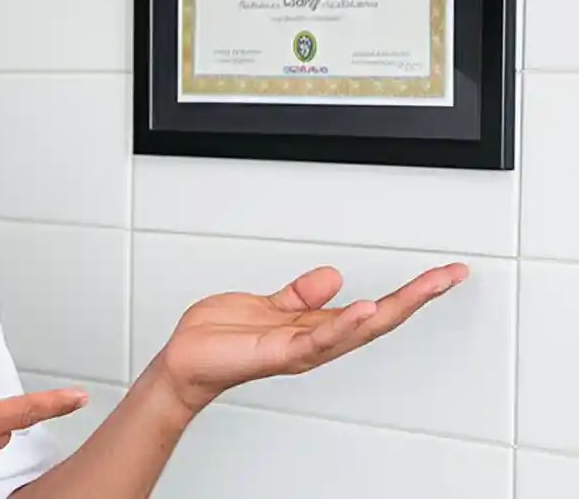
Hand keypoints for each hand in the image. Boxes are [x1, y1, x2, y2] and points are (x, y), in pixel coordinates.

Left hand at [148, 263, 469, 415]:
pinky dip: (342, 325)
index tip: (441, 274)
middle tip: (450, 275)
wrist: (185, 361)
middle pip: (378, 319)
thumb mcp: (268, 305)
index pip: (372, 307)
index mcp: (315, 327)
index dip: (408, 292)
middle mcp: (314, 341)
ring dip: (392, 308)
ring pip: (357, 329)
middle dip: (417, 297)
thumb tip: (333, 276)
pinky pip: (316, 340)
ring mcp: (299, 349)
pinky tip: (362, 308)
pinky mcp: (277, 352)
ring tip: (424, 287)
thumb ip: (301, 294)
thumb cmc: (220, 338)